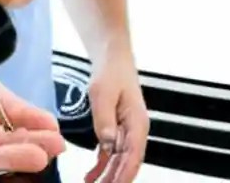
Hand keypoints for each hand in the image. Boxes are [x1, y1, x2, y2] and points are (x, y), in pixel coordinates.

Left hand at [84, 55, 148, 182]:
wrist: (111, 58)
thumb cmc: (110, 72)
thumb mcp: (103, 93)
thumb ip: (104, 119)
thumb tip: (108, 144)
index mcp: (137, 123)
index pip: (133, 156)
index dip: (124, 175)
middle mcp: (134, 130)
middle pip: (127, 162)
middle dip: (115, 179)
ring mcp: (126, 130)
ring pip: (119, 159)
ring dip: (108, 175)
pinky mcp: (116, 128)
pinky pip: (111, 151)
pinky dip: (102, 163)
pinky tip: (92, 174)